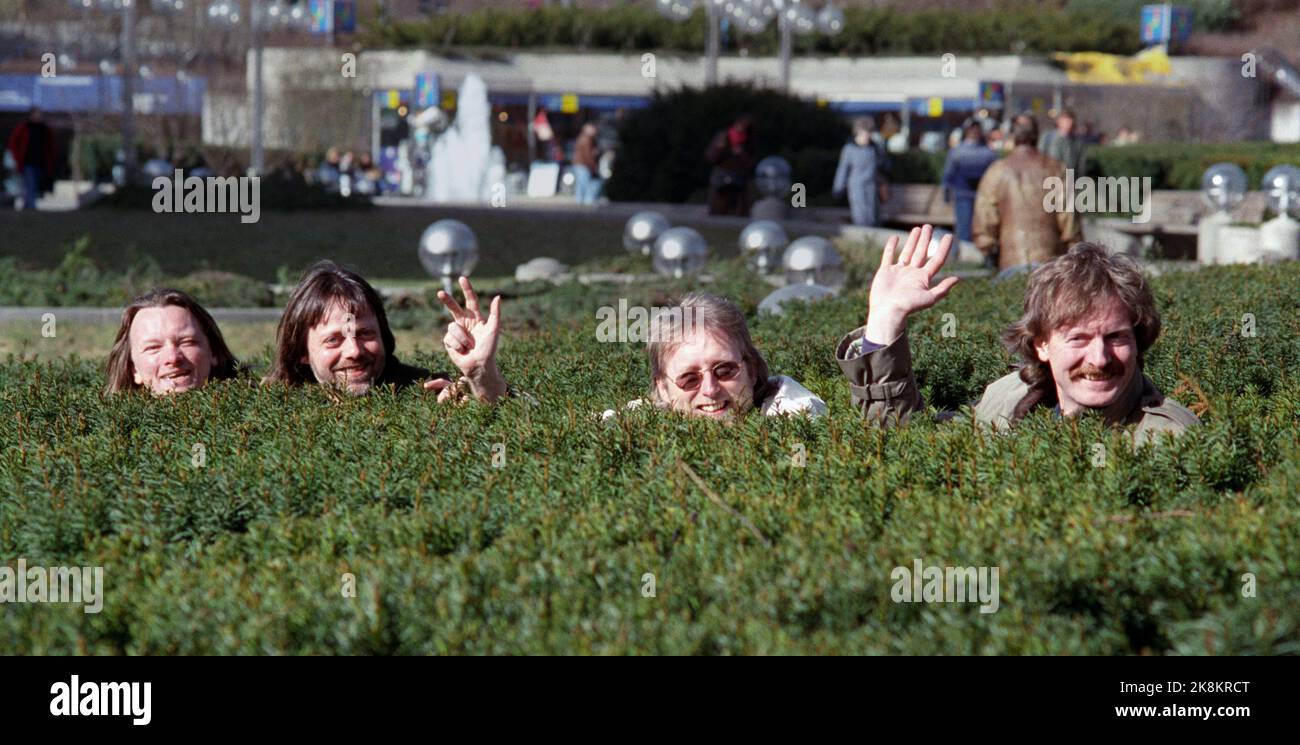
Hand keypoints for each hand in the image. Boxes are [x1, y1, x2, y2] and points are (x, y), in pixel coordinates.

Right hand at [435, 276, 506, 402]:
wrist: (480, 365)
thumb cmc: (489, 348)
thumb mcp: (494, 329)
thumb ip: (495, 313)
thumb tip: (497, 297)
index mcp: (476, 319)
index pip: (470, 301)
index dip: (467, 289)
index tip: (462, 278)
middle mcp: (465, 323)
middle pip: (454, 308)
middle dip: (447, 300)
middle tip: (440, 293)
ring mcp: (456, 332)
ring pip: (452, 327)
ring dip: (462, 338)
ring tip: (469, 346)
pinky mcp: (449, 341)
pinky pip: (448, 337)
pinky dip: (456, 344)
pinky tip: (462, 351)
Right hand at [864, 224, 959, 344]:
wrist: (887, 311)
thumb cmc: (908, 306)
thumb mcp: (929, 298)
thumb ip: (942, 289)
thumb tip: (958, 278)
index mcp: (923, 278)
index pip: (936, 259)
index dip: (944, 248)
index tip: (949, 236)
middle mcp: (912, 273)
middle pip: (921, 252)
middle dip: (925, 240)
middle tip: (929, 226)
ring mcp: (898, 272)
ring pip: (907, 252)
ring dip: (912, 240)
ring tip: (917, 229)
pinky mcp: (885, 272)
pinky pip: (888, 256)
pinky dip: (891, 247)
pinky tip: (895, 238)